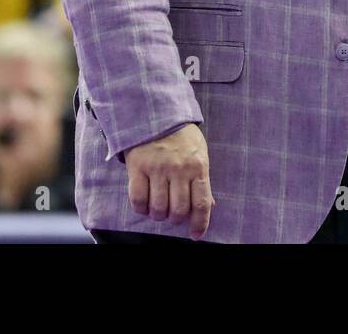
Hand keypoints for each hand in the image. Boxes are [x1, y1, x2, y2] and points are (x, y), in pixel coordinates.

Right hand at [125, 123, 213, 239]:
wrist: (156, 113)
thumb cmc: (182, 137)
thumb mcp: (199, 154)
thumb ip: (202, 181)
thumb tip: (210, 206)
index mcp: (198, 166)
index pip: (201, 203)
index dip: (199, 224)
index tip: (195, 235)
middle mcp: (178, 169)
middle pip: (178, 210)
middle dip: (176, 219)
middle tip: (173, 214)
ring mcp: (157, 168)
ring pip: (158, 208)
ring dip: (158, 215)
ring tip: (159, 209)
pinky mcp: (137, 167)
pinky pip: (137, 199)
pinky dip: (141, 209)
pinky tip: (144, 205)